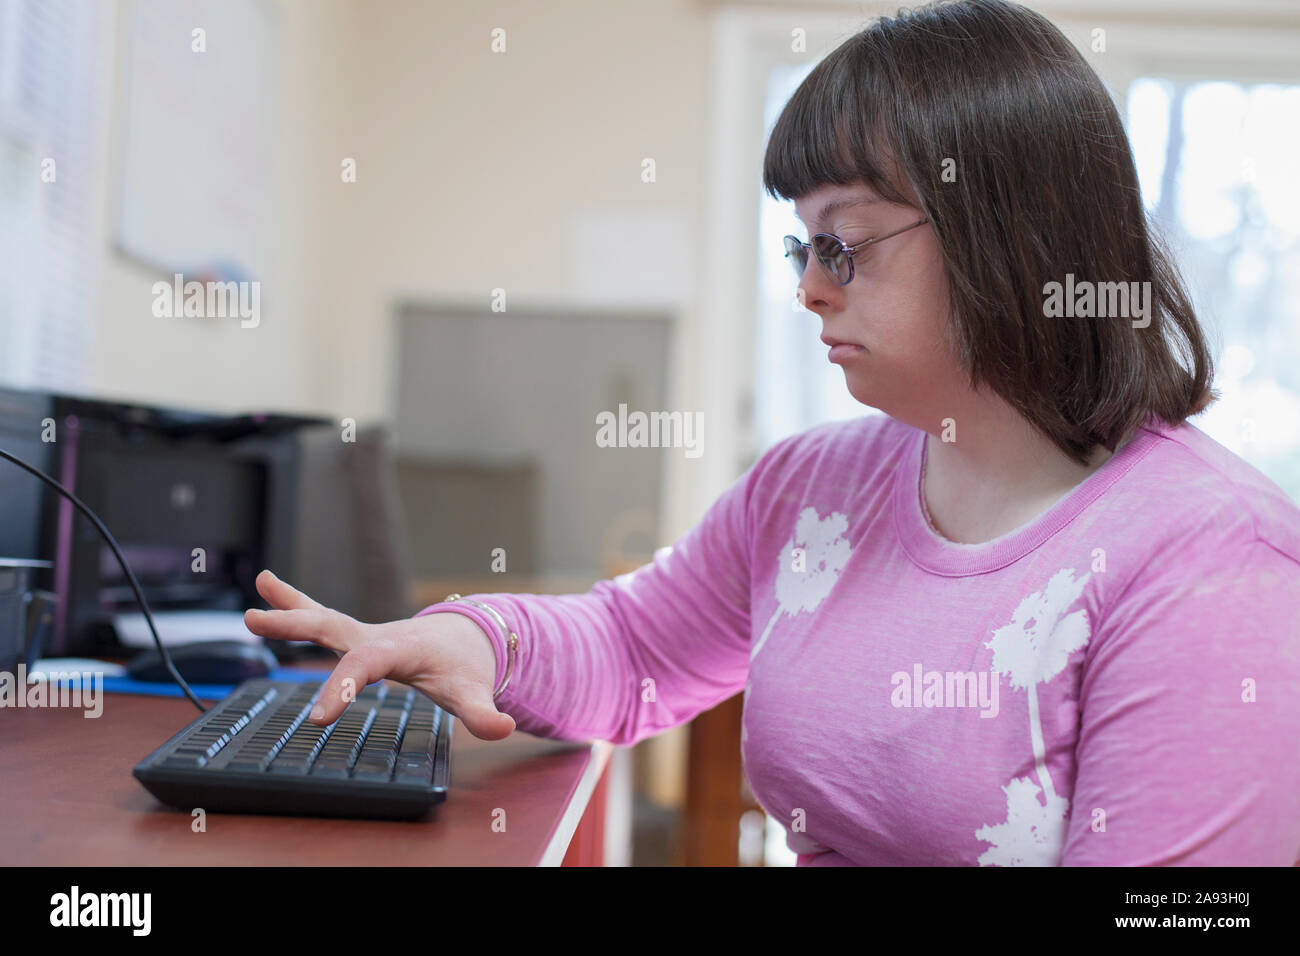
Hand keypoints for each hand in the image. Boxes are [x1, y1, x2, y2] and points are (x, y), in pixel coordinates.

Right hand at [242, 569, 515, 739]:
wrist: (468, 640)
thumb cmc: (466, 667)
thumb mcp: (475, 693)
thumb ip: (485, 713)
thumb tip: (505, 728)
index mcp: (400, 649)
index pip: (364, 666)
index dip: (341, 689)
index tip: (316, 718)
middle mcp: (376, 635)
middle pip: (332, 626)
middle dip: (295, 624)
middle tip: (254, 620)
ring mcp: (363, 632)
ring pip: (321, 617)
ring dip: (287, 609)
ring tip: (249, 607)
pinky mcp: (355, 635)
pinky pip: (320, 618)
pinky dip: (294, 603)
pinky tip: (266, 588)